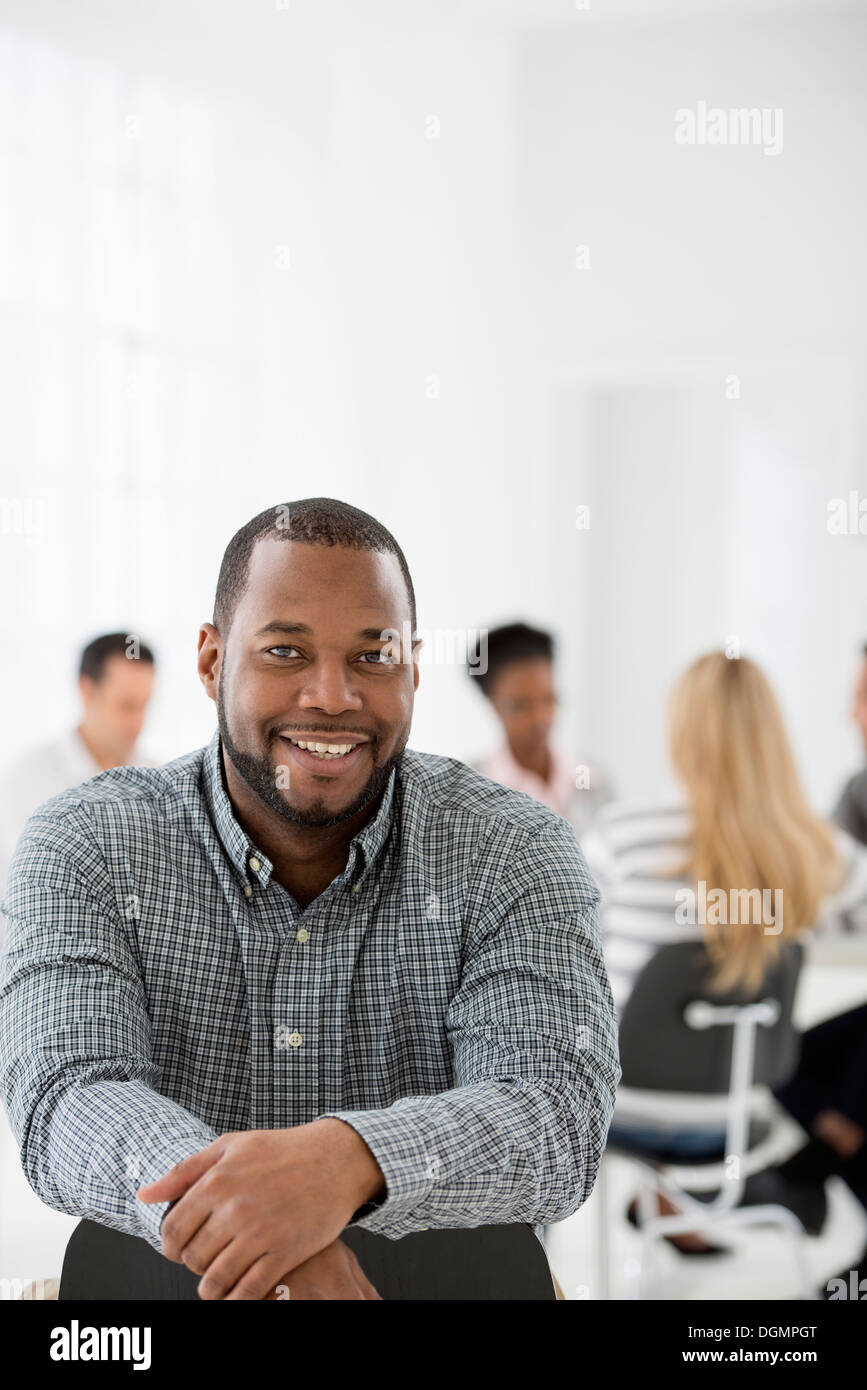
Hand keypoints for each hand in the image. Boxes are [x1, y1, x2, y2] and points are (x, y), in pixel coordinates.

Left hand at [136, 1119, 384, 1299]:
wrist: (334, 1159)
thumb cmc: (280, 1150)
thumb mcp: (229, 1147)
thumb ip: (184, 1171)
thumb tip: (144, 1195)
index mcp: (217, 1181)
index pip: (173, 1231)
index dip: (170, 1247)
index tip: (180, 1249)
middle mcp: (235, 1208)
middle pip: (193, 1259)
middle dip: (194, 1265)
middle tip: (205, 1260)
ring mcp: (260, 1232)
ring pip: (217, 1280)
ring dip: (211, 1288)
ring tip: (217, 1281)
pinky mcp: (285, 1252)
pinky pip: (249, 1290)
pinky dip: (236, 1299)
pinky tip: (237, 1292)